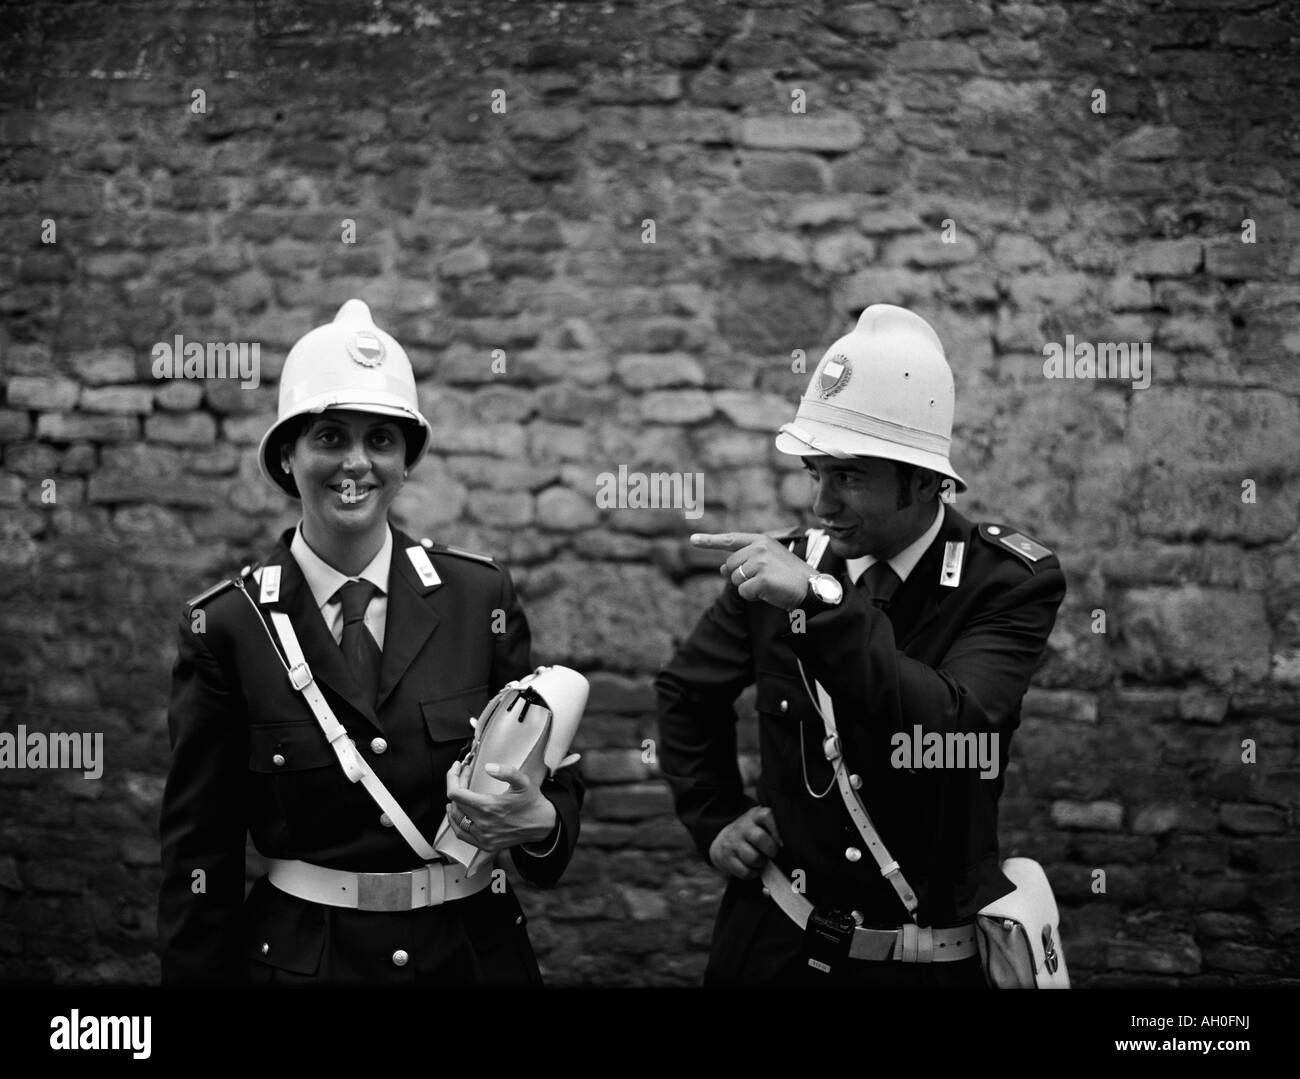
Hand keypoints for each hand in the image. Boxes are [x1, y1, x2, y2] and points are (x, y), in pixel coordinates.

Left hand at [446, 761, 557, 852]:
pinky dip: (456, 822)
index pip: (456, 793)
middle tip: (465, 775)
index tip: (457, 768)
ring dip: (454, 803)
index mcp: (489, 807)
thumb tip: (489, 767)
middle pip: (455, 803)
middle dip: (457, 784)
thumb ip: (506, 772)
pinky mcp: (485, 844)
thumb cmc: (532, 802)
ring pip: (455, 819)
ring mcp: (483, 836)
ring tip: (460, 790)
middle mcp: (483, 824)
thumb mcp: (523, 782)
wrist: (543, 824)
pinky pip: (461, 834)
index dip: (452, 778)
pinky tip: (458, 812)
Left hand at [691, 532, 810, 610]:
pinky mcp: (762, 579)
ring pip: (736, 580)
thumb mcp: (769, 561)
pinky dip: (754, 597)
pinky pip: (744, 592)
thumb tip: (722, 570)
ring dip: (748, 587)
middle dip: (740, 577)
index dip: (710, 541)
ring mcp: (761, 562)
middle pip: (730, 566)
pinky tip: (768, 593)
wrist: (811, 588)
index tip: (693, 540)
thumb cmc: (789, 576)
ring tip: (768, 585)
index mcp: (761, 541)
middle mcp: (759, 548)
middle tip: (761, 580)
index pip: (731, 539)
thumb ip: (746, 560)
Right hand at [708, 806, 781, 879]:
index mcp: (756, 816)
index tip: (782, 842)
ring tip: (760, 860)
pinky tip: (751, 867)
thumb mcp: (761, 823)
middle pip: (760, 838)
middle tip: (772, 853)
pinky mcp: (726, 857)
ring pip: (753, 858)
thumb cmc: (751, 835)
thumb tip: (794, 843)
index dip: (777, 830)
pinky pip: (745, 871)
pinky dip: (752, 873)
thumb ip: (776, 827)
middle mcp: (744, 827)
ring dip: (760, 864)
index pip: (767, 815)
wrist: (723, 842)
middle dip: (771, 850)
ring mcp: (733, 842)